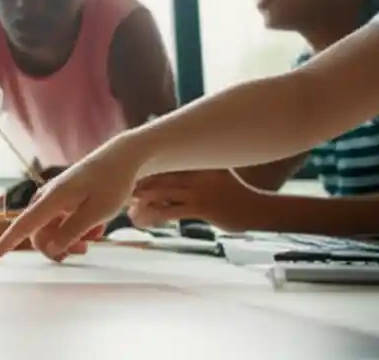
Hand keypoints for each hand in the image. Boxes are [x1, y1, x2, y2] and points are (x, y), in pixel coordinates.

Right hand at [0, 134, 146, 262]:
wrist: (121, 158)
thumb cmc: (111, 183)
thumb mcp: (97, 212)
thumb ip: (72, 231)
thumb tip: (51, 248)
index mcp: (51, 200)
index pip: (22, 227)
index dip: (4, 244)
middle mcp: (47, 199)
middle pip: (39, 236)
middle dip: (59, 248)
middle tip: (86, 249)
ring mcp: (54, 200)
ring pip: (52, 232)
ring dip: (72, 239)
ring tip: (96, 234)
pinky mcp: (63, 201)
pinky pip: (63, 224)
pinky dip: (78, 229)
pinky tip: (96, 224)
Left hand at [130, 170, 266, 231]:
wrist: (259, 209)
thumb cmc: (235, 192)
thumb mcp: (217, 172)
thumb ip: (196, 166)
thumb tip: (172, 167)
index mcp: (200, 162)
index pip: (167, 159)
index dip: (146, 163)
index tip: (127, 166)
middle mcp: (197, 173)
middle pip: (160, 174)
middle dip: (139, 179)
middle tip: (118, 184)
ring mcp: (199, 191)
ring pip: (162, 192)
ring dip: (141, 198)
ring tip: (126, 203)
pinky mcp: (201, 208)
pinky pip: (171, 211)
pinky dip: (153, 215)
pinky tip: (141, 219)